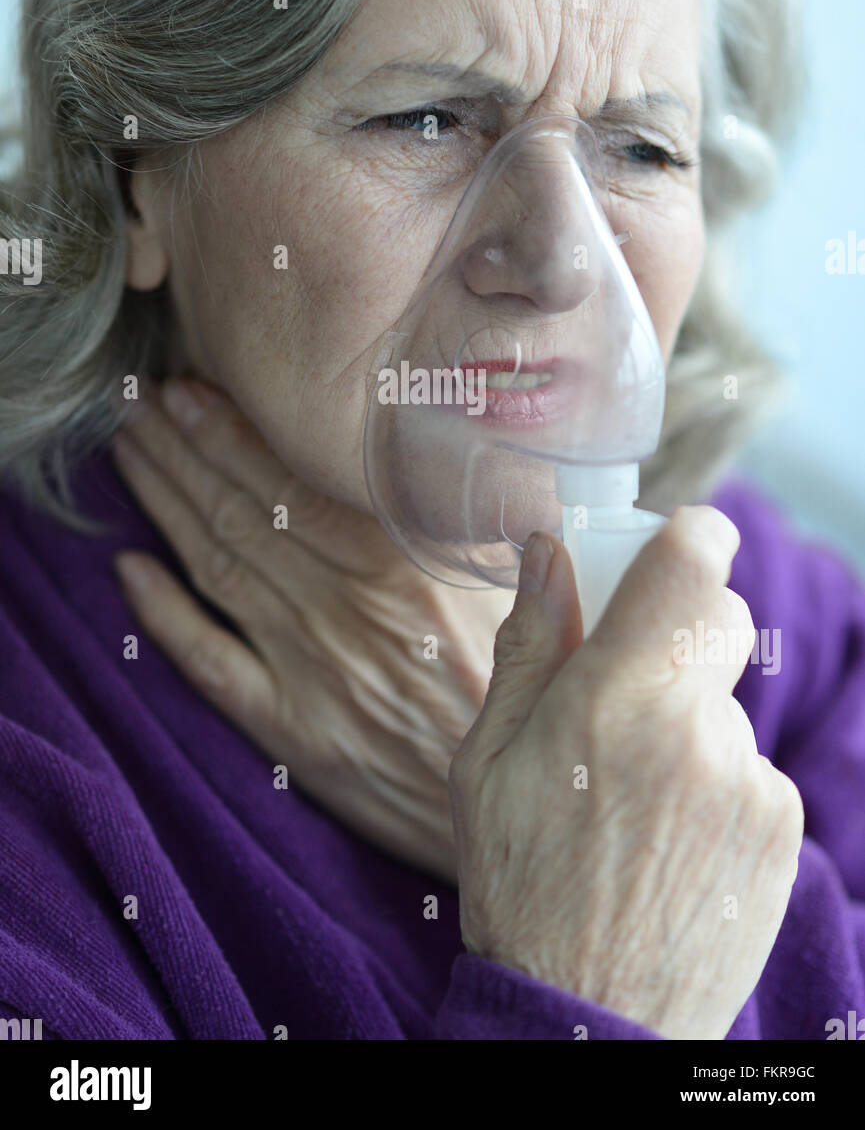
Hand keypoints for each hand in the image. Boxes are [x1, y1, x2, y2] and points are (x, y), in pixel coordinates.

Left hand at [111, 379, 510, 882]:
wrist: (524, 796)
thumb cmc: (526, 686)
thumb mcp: (527, 588)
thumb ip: (479, 519)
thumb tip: (460, 438)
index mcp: (399, 569)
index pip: (292, 485)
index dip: (231, 435)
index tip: (191, 391)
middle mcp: (341, 611)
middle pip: (241, 516)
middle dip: (182, 452)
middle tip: (139, 403)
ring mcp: (308, 669)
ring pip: (217, 569)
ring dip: (166, 506)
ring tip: (131, 451)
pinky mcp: (289, 728)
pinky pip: (211, 663)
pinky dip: (164, 615)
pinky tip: (128, 571)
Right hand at [449, 507, 803, 1039]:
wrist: (589, 1013)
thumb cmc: (520, 881)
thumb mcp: (487, 759)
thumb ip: (528, 644)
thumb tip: (546, 552)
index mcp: (613, 700)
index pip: (689, 564)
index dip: (690, 536)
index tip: (675, 542)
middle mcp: (696, 730)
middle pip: (719, 619)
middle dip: (676, 632)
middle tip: (623, 688)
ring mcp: (749, 780)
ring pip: (725, 702)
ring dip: (688, 721)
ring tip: (634, 796)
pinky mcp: (782, 824)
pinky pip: (749, 765)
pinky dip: (714, 779)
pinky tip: (670, 835)